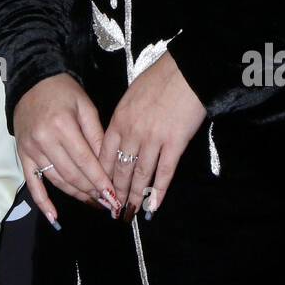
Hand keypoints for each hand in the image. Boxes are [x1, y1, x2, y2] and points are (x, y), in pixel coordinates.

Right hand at [13, 73, 120, 223]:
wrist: (33, 81)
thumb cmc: (63, 91)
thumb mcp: (85, 107)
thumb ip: (97, 135)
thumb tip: (109, 165)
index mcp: (62, 125)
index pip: (85, 161)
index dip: (100, 180)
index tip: (114, 196)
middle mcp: (44, 140)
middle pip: (72, 174)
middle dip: (92, 191)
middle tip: (108, 203)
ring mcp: (31, 149)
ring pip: (57, 180)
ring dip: (76, 195)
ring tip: (93, 203)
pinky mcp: (23, 155)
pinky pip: (33, 183)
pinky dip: (43, 202)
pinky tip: (55, 217)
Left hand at [101, 52, 205, 220]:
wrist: (185, 71)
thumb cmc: (159, 79)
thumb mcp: (131, 96)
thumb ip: (124, 118)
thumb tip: (120, 136)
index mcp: (120, 119)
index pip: (105, 155)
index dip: (102, 176)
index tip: (99, 190)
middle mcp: (133, 132)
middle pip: (120, 169)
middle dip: (116, 193)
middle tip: (113, 210)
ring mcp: (154, 139)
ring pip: (141, 174)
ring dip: (135, 196)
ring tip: (131, 213)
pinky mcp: (175, 143)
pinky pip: (165, 172)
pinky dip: (159, 191)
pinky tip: (154, 205)